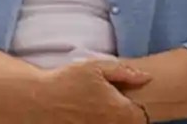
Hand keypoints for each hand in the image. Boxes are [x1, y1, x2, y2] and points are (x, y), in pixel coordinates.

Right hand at [35, 60, 153, 122]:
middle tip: (111, 104)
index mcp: (120, 110)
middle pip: (130, 123)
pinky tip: (88, 115)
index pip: (142, 116)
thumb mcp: (96, 67)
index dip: (136, 107)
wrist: (40, 99)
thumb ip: (124, 72)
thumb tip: (147, 77)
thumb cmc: (68, 81)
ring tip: (98, 109)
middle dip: (125, 115)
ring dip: (111, 119)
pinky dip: (97, 122)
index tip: (127, 100)